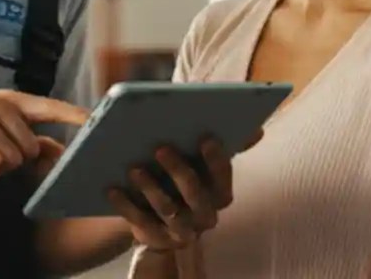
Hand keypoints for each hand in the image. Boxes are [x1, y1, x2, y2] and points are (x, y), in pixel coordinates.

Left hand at [107, 130, 262, 250]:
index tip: (205, 137)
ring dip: (151, 188)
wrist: (161, 220)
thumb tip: (257, 130)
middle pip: (196, 195)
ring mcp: (182, 231)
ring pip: (169, 210)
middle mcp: (206, 216)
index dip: (216, 159)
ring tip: (134, 168)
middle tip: (161, 148)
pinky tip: (113, 189)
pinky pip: (142, 223)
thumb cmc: (184, 180)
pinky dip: (127, 206)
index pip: (223, 177)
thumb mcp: (202, 164)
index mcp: (220, 194)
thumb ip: (227, 146)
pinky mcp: (157, 240)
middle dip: (180, 171)